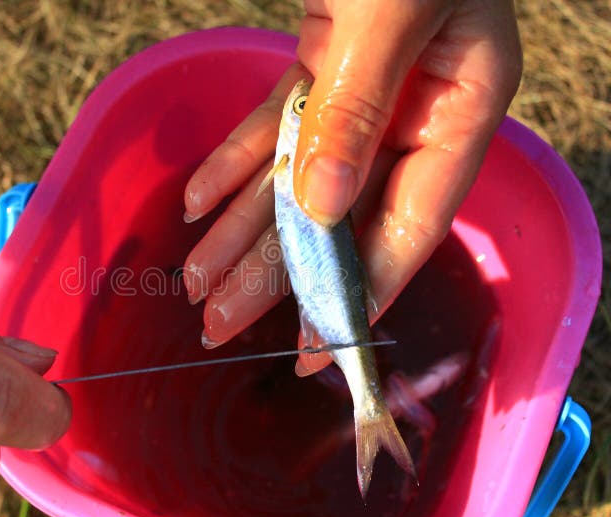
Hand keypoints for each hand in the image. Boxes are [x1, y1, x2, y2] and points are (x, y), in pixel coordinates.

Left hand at [182, 0, 521, 372]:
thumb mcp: (389, 10)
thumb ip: (358, 107)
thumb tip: (321, 206)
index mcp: (460, 106)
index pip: (409, 222)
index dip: (360, 291)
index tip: (315, 346)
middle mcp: (415, 108)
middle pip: (337, 212)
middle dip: (276, 273)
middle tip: (221, 327)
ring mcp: (365, 89)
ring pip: (295, 177)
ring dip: (241, 229)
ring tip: (195, 283)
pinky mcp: (321, 64)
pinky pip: (274, 127)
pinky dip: (234, 163)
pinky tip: (197, 206)